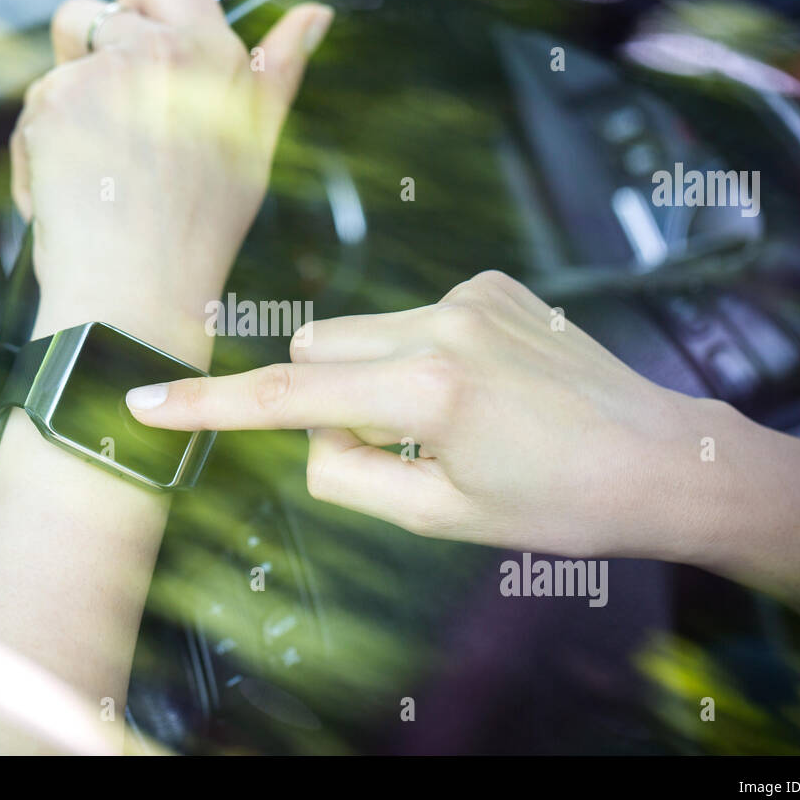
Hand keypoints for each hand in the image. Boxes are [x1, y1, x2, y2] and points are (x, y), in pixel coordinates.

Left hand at [10, 0, 332, 365]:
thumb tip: (314, 14)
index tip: (133, 55)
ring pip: (58, 68)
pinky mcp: (57, 99)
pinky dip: (40, 152)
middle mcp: (162, 51)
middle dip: (84, 57)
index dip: (137, 8)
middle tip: (106, 126)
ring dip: (64, 110)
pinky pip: (33, 111)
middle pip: (92, 12)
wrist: (138, 293)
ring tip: (96, 177)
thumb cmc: (198, 234)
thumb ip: (278, 72)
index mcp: (215, 55)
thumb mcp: (255, 147)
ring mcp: (105, 73)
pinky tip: (68, 196)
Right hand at [126, 270, 733, 560]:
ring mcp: (470, 294)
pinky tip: (480, 386)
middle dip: (324, 396)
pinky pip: (410, 315)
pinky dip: (415, 353)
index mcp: (429, 395)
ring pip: (358, 330)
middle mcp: (444, 326)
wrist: (658, 458)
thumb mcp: (440, 517)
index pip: (290, 398)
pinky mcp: (492, 282)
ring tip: (448, 417)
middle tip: (393, 447)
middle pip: (315, 347)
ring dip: (370, 375)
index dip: (209, 407)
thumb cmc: (556, 504)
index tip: (141, 400)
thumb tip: (310, 430)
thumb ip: (348, 476)